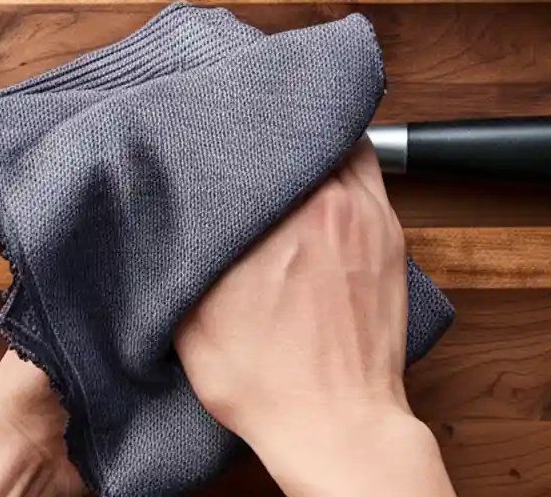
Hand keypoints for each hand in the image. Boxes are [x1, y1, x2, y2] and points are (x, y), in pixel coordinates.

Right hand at [175, 139, 454, 496]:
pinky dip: (345, 162)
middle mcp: (320, 201)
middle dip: (267, 128)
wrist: (334, 423)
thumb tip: (160, 212)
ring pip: (336, 142)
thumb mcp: (190, 319)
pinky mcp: (389, 233)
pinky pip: (367, 171)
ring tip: (285, 148)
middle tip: (245, 132)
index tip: (211, 129)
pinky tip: (323, 176)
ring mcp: (362, 214)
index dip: (226, 128)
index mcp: (268, 215)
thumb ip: (177, 257)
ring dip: (311, 140)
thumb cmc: (264, 381)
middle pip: (294, 129)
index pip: (244, 138)